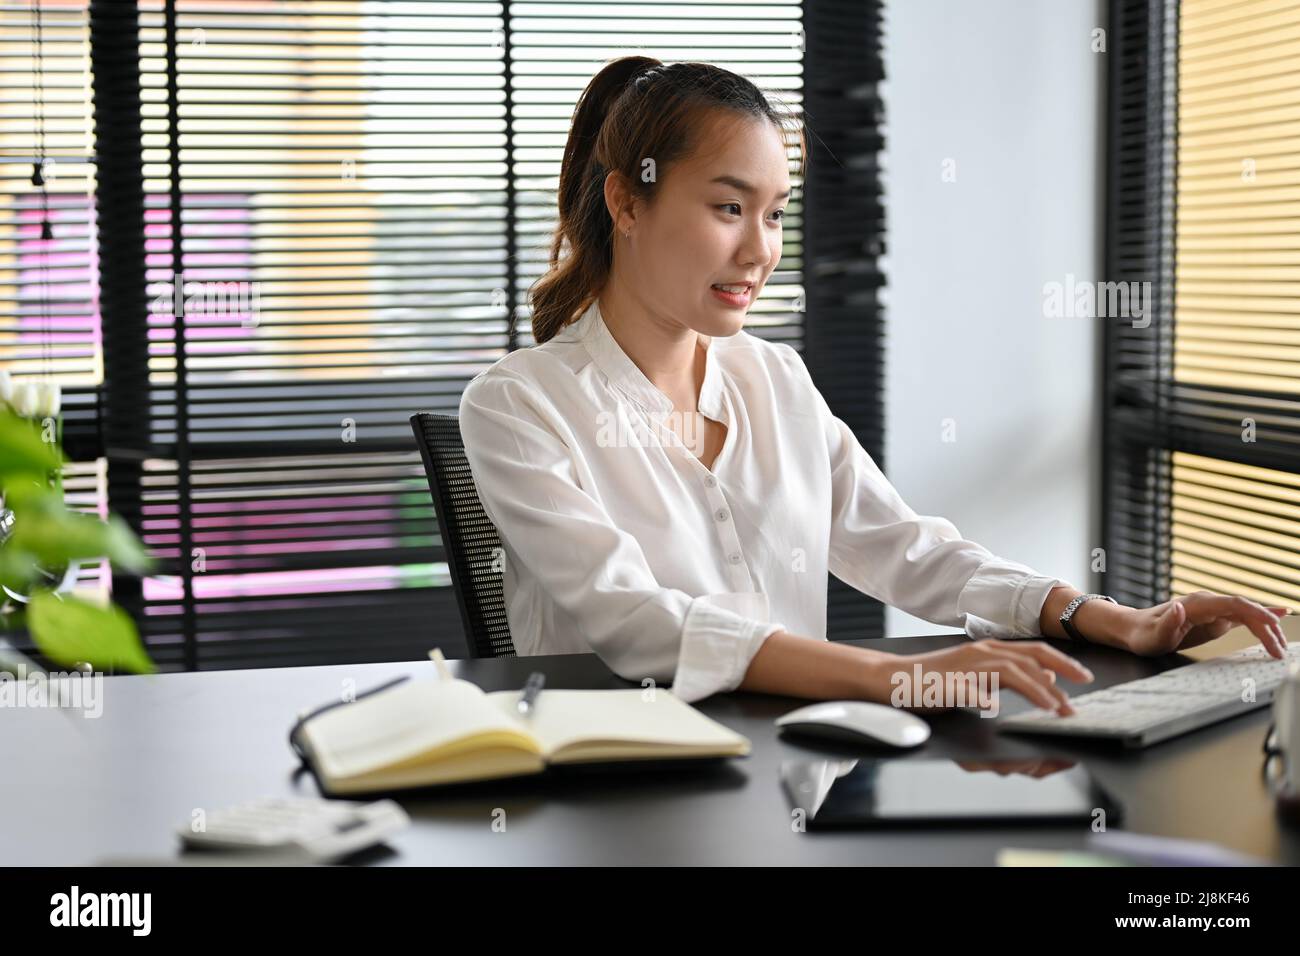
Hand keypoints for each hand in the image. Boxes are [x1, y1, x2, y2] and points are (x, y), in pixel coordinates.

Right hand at [866, 639, 1094, 716]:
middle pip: (1031, 658)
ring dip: (1038, 690)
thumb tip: (1046, 675)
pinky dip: (989, 700)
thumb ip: (1008, 672)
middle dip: (1061, 673)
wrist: (890, 677)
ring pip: (1012, 672)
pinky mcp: (949, 684)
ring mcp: (966, 667)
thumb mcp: (976, 672)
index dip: (1062, 660)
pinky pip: (975, 691)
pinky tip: (999, 711)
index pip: (1035, 651)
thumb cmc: (933, 678)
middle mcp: (981, 652)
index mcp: (989, 649)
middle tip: (1081, 692)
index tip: (1083, 676)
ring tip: (1056, 708)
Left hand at [1120, 590, 1290, 658]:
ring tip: (1281, 647)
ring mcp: (1213, 610)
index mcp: (1197, 604)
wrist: (1134, 630)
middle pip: (1246, 611)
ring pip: (1247, 616)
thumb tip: (1180, 607)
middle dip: (1266, 628)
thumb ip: (1168, 623)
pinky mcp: (1214, 619)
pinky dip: (1260, 619)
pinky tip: (1277, 618)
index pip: (1234, 604)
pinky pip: (1242, 618)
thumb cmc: (1143, 634)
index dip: (1256, 613)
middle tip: (1279, 651)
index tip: (1272, 626)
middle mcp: (1208, 603)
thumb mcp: (1153, 635)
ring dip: (1266, 629)